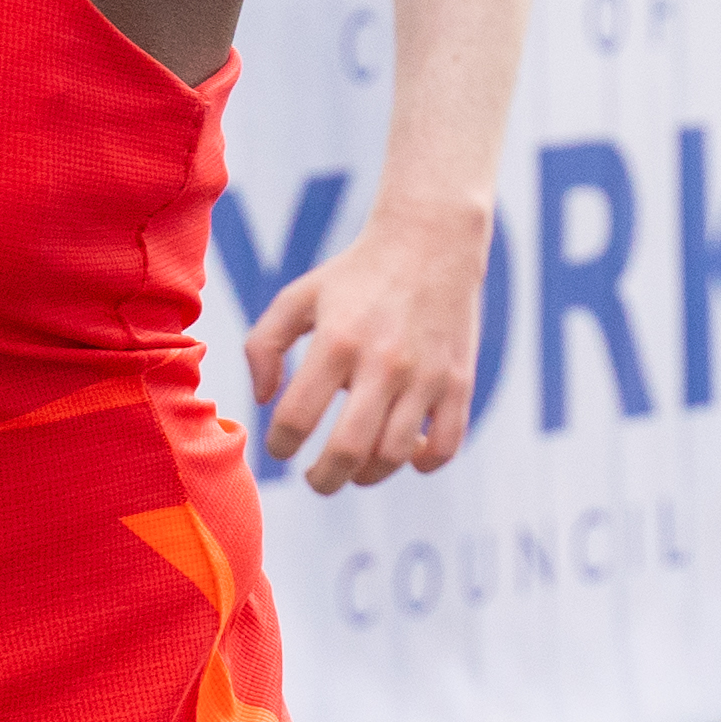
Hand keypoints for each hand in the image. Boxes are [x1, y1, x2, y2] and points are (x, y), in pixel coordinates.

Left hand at [245, 196, 488, 490]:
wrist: (432, 240)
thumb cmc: (355, 275)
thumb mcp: (297, 297)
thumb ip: (262, 345)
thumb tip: (262, 400)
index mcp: (336, 341)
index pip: (296, 418)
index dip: (280, 447)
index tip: (281, 448)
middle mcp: (383, 362)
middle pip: (347, 451)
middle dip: (322, 480)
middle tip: (314, 480)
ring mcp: (426, 375)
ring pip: (394, 456)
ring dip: (367, 475)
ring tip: (355, 466)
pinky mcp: (459, 381)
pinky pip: (445, 447)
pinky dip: (422, 464)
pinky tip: (405, 453)